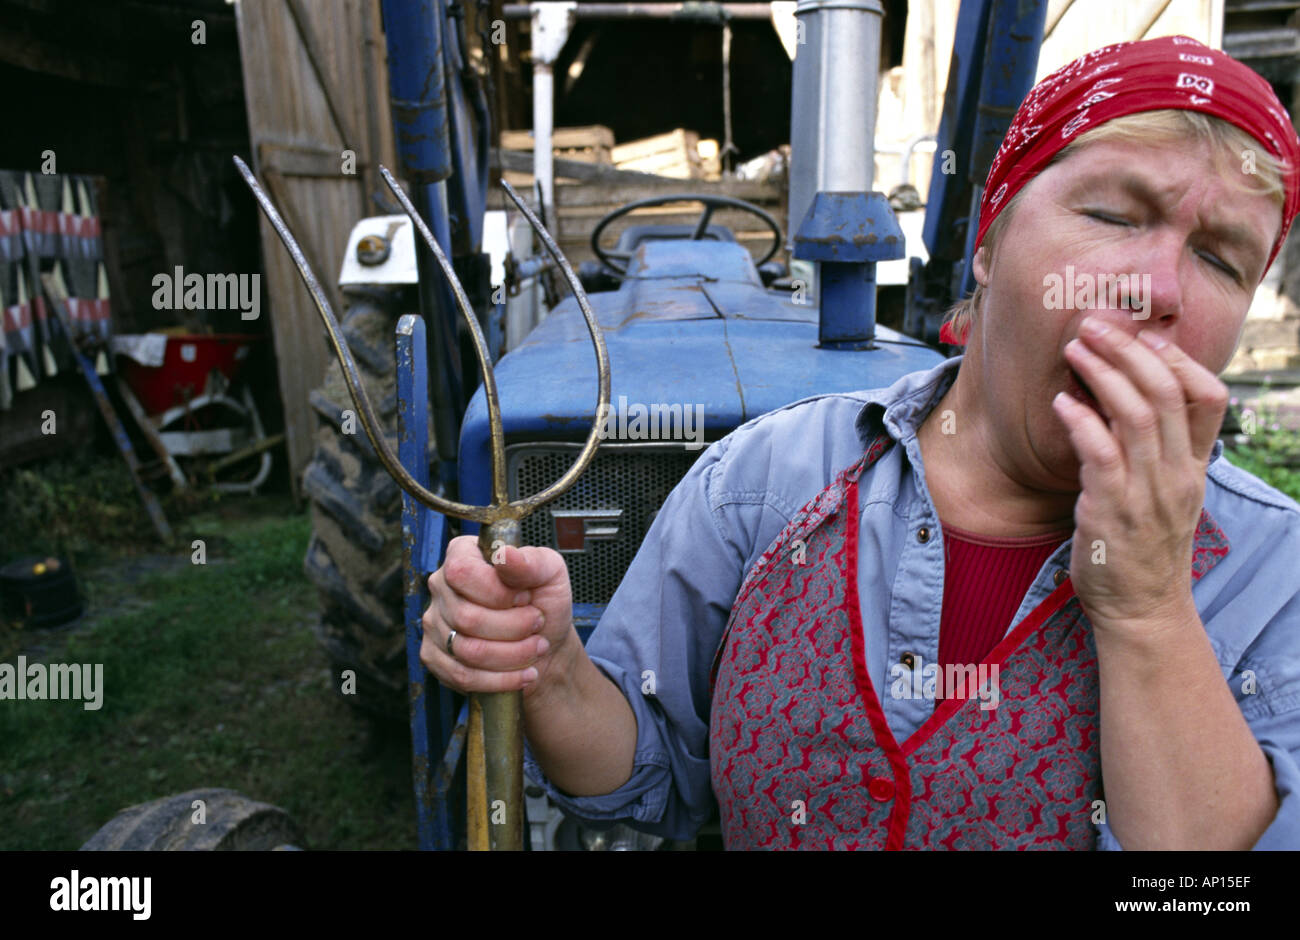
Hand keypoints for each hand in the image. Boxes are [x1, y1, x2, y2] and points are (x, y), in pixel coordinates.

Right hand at [421, 535, 575, 696]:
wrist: (545, 643)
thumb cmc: (545, 602)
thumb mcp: (550, 574)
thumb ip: (531, 562)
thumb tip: (504, 554)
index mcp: (462, 555)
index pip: (462, 572)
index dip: (498, 592)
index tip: (526, 598)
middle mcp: (440, 586)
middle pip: (467, 617)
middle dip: (514, 627)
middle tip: (538, 624)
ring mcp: (434, 623)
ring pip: (467, 650)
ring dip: (512, 655)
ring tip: (536, 648)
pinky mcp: (434, 657)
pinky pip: (462, 675)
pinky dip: (501, 679)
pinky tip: (524, 673)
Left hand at [1052, 316, 1227, 632]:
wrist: (1141, 611)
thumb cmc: (1142, 549)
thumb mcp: (1163, 495)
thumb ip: (1151, 452)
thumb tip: (1114, 400)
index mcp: (1193, 467)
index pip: (1209, 397)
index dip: (1177, 360)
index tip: (1144, 336)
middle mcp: (1178, 475)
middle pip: (1168, 394)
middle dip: (1131, 351)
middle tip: (1096, 325)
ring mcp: (1148, 493)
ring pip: (1138, 416)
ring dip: (1104, 375)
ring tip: (1075, 349)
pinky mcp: (1113, 511)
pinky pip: (1101, 454)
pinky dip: (1082, 422)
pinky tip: (1062, 403)